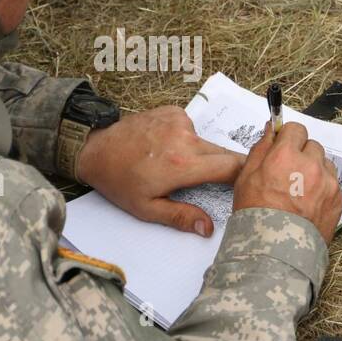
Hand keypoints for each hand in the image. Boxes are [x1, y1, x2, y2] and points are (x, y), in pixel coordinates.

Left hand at [76, 106, 244, 235]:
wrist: (96, 149)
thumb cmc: (120, 181)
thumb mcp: (148, 208)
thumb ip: (181, 217)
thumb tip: (207, 228)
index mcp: (183, 165)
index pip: (231, 167)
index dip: (243, 177)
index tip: (245, 186)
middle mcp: (185, 139)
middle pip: (224, 153)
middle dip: (224, 168)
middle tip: (215, 181)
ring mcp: (179, 121)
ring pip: (206, 142)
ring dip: (200, 154)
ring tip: (175, 164)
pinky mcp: (172, 112)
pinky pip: (190, 129)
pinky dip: (185, 139)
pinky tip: (165, 147)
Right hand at [232, 121, 341, 244]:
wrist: (274, 250)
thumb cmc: (255, 214)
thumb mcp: (246, 177)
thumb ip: (261, 149)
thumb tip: (271, 130)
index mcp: (286, 155)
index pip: (296, 129)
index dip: (288, 138)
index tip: (284, 147)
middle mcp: (310, 164)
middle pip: (312, 145)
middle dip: (302, 154)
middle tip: (289, 173)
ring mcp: (327, 182)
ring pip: (325, 163)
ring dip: (315, 170)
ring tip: (300, 190)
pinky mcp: (337, 198)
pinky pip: (333, 182)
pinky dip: (323, 187)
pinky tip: (309, 202)